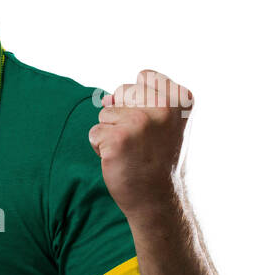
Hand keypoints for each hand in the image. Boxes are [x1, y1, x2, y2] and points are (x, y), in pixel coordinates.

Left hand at [89, 69, 191, 220]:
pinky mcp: (117, 138)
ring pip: (105, 113)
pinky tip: (120, 160)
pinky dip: (101, 148)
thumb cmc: (157, 159)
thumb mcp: (163, 123)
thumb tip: (105, 97)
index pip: (145, 76)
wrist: (157, 198)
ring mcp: (139, 121)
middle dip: (123, 114)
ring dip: (111, 132)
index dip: (139, 98)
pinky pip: (95, 133)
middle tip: (141, 141)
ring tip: (131, 151)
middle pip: (122, 91)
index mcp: (180, 99)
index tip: (152, 123)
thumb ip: (140, 100)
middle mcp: (163, 107)